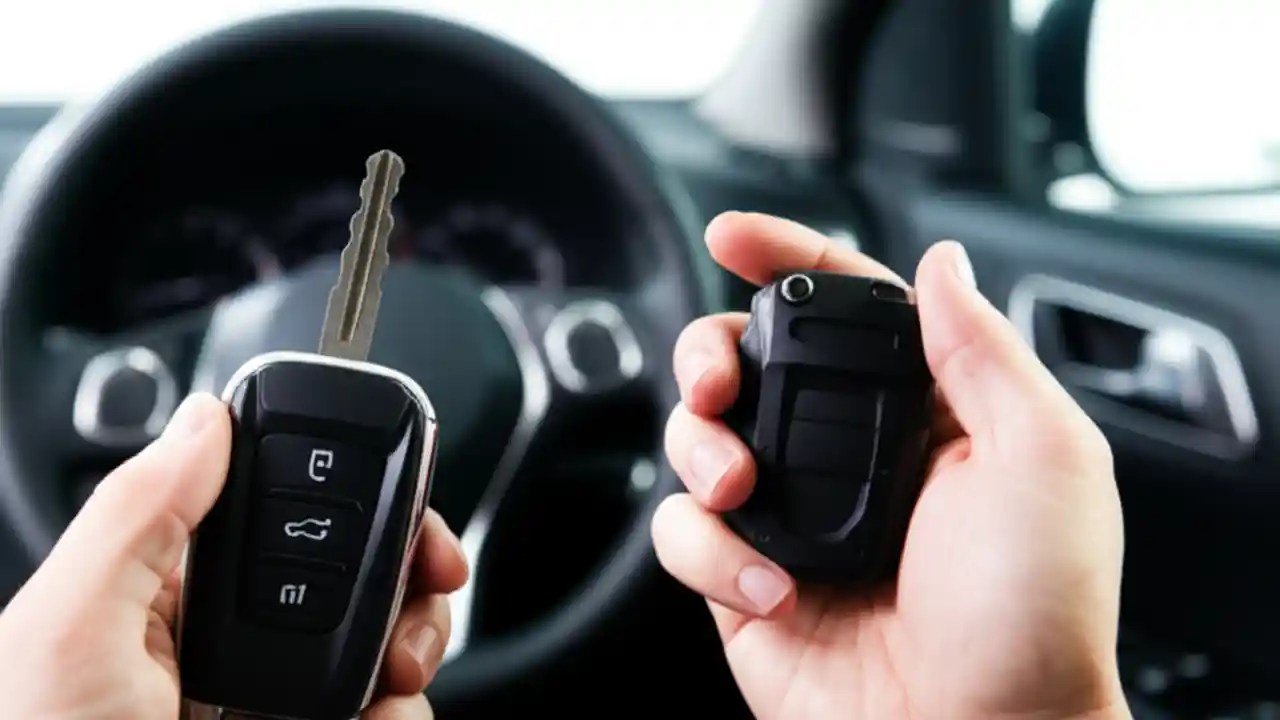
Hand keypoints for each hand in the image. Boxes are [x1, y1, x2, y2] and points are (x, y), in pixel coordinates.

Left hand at [0, 393, 465, 718]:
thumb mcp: (69, 633)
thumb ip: (138, 515)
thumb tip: (206, 419)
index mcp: (171, 592)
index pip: (284, 511)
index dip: (356, 497)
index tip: (407, 511)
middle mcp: (232, 644)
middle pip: (357, 575)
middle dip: (406, 580)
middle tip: (423, 598)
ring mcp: (274, 706)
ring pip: (385, 649)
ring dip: (411, 653)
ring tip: (389, 687)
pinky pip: (386, 716)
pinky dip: (399, 716)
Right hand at [652, 212, 1128, 718]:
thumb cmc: (1033, 618)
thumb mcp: (1042, 458)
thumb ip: (983, 349)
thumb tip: (942, 262)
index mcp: (921, 413)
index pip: (845, 309)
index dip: (786, 257)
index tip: (733, 235)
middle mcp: (848, 457)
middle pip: (746, 363)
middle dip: (710, 353)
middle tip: (717, 381)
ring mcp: (791, 518)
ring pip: (695, 439)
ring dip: (697, 448)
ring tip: (739, 486)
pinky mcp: (742, 581)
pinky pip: (681, 534)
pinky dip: (709, 552)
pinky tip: (771, 587)